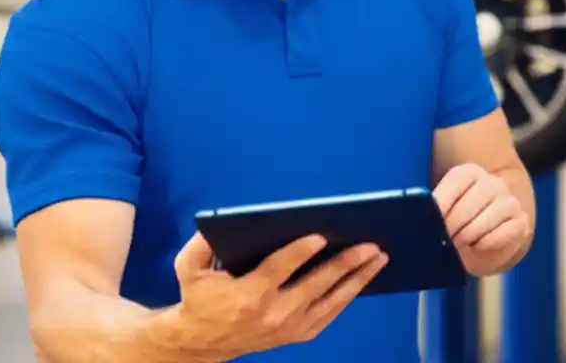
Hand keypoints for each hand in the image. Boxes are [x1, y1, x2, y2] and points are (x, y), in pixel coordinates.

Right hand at [168, 232, 387, 360]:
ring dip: (357, 279)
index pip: (278, 270)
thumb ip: (200, 244)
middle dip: (345, 263)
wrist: (202, 342)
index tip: (321, 236)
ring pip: (331, 301)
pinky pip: (330, 314)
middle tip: (368, 245)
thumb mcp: (187, 267)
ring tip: (378, 257)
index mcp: (247, 295)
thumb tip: (219, 224)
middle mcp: (273, 313)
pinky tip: (363, 278)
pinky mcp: (298, 334)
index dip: (299, 252)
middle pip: (316, 285)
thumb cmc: (198, 297)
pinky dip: (348, 296)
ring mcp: (289, 327)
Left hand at [433, 163, 531, 275]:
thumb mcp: (443, 214)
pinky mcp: (521, 221)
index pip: (453, 186)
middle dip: (452, 229)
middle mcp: (492, 183)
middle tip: (445, 241)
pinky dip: (488, 243)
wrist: (486, 240)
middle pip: (466, 207)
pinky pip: (504, 233)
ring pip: (484, 221)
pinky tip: (479, 246)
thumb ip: (433, 212)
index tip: (432, 227)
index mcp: (468, 173)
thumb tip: (421, 218)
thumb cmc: (457, 226)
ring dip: (469, 237)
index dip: (440, 211)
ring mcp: (509, 201)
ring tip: (460, 244)